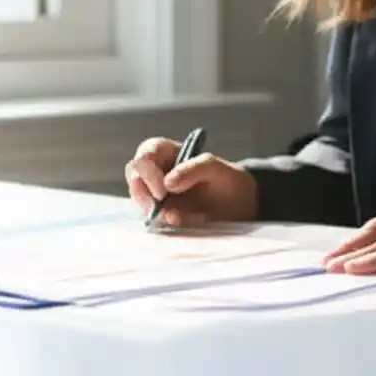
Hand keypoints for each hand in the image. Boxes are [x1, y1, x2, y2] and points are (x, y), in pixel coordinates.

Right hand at [124, 137, 258, 226]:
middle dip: (144, 194)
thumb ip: (193, 169)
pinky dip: (165, 223)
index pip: (145, 155)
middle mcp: (156, 172)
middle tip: (160, 209)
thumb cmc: (226, 180)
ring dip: (155, 212)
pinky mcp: (162, 214)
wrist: (240, 206)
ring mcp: (156, 194)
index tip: (162, 191)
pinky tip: (182, 223)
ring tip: (177, 218)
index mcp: (166, 153)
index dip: (147, 172)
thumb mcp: (216, 168)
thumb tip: (168, 183)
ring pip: (141, 201)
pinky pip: (154, 219)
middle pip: (135, 178)